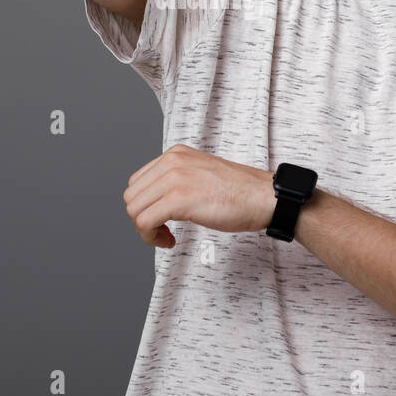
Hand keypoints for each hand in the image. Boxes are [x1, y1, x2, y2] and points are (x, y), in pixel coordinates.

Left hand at [123, 144, 274, 247]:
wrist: (264, 197)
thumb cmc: (239, 192)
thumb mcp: (201, 174)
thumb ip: (177, 180)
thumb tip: (156, 202)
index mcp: (175, 154)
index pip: (138, 182)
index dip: (144, 205)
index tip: (160, 219)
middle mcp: (171, 161)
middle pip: (132, 197)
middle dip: (142, 219)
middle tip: (163, 231)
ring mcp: (174, 178)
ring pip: (134, 210)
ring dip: (145, 230)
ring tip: (166, 236)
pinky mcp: (179, 199)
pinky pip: (145, 222)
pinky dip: (151, 237)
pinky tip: (170, 240)